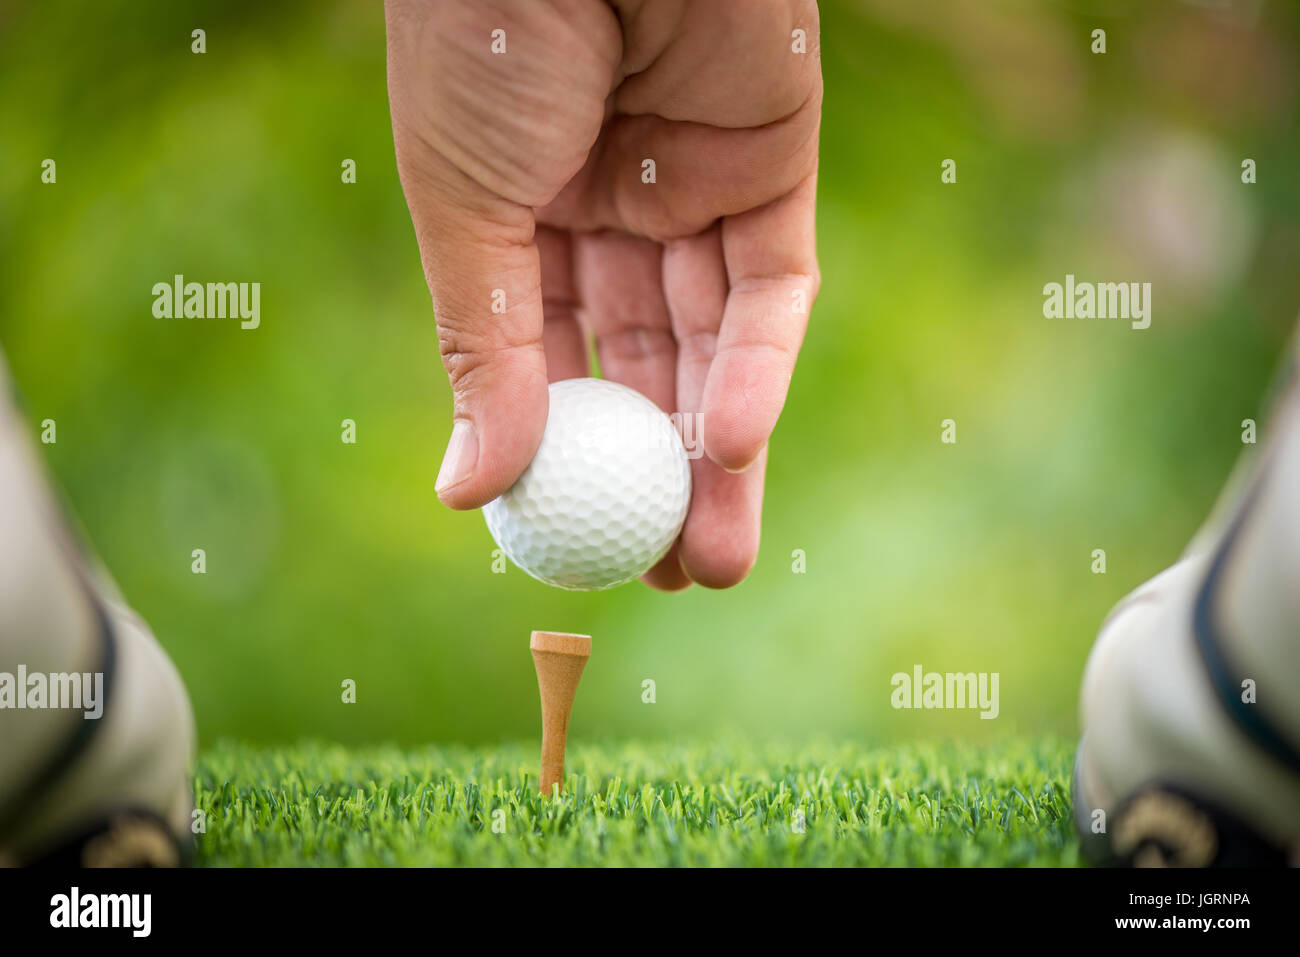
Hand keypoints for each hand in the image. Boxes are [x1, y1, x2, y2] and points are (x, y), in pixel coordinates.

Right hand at [385, 0, 820, 588]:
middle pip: (645, 365)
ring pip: (715, 343)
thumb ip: (485, 349)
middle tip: (666, 576)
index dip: (568, 453)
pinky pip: (772, 281)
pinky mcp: (772, 158)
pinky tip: (732, 445)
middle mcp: (608, 204)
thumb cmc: (486, 40)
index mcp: (517, 211)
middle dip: (659, 475)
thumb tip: (468, 493)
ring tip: (717, 561)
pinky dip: (756, 363)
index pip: (549, 355)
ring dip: (721, 453)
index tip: (576, 542)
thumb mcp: (463, 210)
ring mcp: (694, 183)